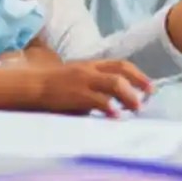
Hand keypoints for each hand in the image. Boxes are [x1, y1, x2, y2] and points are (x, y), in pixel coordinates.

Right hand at [33, 60, 152, 117]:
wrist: (32, 86)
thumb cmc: (54, 86)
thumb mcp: (76, 78)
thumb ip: (94, 85)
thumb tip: (113, 100)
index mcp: (91, 65)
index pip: (120, 65)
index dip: (137, 74)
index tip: (149, 86)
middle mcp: (90, 70)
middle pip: (121, 72)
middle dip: (139, 83)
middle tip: (148, 96)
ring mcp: (84, 81)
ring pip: (114, 84)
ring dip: (129, 96)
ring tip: (136, 108)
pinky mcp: (77, 94)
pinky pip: (99, 100)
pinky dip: (110, 107)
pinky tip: (116, 116)